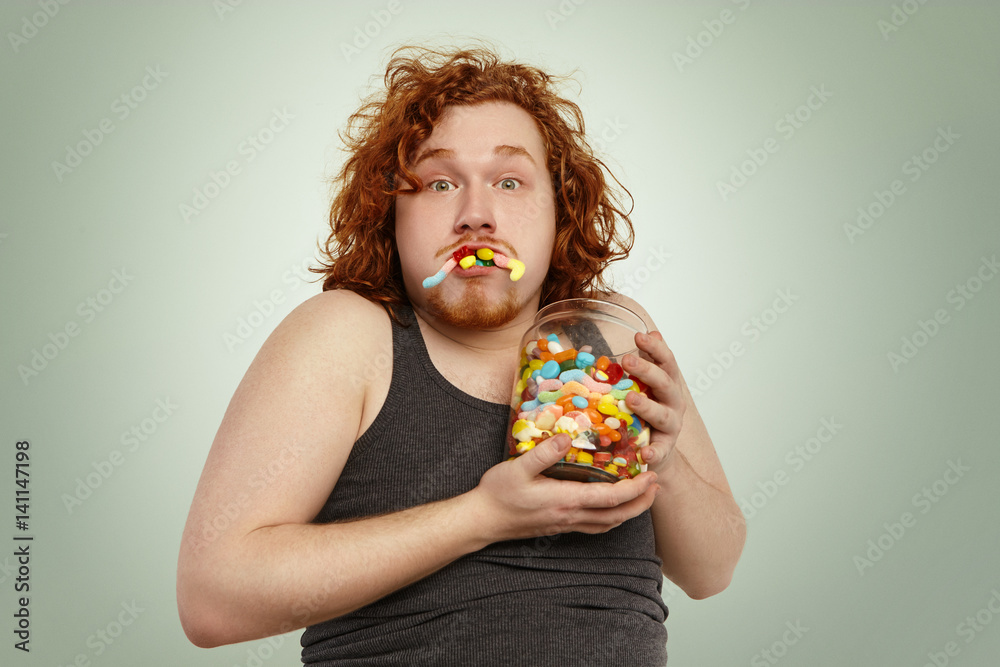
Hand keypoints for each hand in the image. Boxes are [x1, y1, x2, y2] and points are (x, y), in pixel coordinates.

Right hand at [470, 433, 659, 542]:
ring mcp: (566, 524)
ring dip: (630, 512)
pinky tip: (613, 508)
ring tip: (643, 496)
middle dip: (641, 502)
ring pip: (608, 524)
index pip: (610, 498)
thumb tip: (567, 435)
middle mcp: (570, 516)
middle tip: (657, 486)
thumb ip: (544, 453)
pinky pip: (595, 526)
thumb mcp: (517, 467)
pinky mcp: (560, 526)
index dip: (635, 489)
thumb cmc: (498, 494)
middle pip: (617, 516)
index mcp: (565, 500)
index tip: (651, 476)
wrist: (482, 520)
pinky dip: (612, 518)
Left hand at [622, 331, 686, 474]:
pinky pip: (660, 451)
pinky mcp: (664, 449)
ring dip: (647, 406)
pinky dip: (654, 452)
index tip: (639, 336)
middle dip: (647, 370)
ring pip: (662, 414)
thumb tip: (647, 332)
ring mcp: (671, 426)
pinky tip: (646, 454)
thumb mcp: (646, 384)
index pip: (666, 361)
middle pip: (664, 383)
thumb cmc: (647, 411)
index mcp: (668, 383)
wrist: (658, 450)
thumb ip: (646, 361)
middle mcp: (673, 402)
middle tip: (626, 361)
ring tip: (631, 400)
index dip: (655, 348)